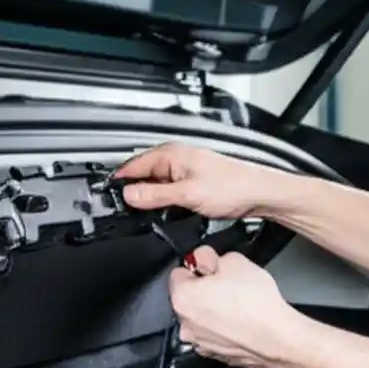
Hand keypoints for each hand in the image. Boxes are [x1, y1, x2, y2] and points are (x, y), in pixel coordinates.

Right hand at [114, 143, 285, 218]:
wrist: (259, 193)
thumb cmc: (232, 188)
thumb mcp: (187, 194)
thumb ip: (155, 195)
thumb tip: (129, 195)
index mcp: (170, 154)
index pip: (133, 165)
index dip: (120, 182)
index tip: (110, 199)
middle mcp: (175, 158)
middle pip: (142, 176)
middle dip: (136, 193)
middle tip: (131, 212)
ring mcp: (184, 170)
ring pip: (156, 185)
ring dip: (152, 199)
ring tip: (153, 213)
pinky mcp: (192, 182)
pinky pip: (169, 192)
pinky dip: (165, 202)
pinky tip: (169, 212)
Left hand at [169, 246, 305, 367]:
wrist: (277, 338)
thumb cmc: (255, 302)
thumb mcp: (235, 261)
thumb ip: (210, 256)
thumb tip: (204, 258)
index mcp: (182, 298)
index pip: (178, 274)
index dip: (197, 268)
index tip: (212, 268)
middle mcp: (185, 323)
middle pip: (188, 298)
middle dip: (204, 290)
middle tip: (229, 286)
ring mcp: (200, 343)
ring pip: (201, 318)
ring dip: (213, 311)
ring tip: (239, 305)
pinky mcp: (216, 355)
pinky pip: (214, 335)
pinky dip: (223, 329)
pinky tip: (242, 322)